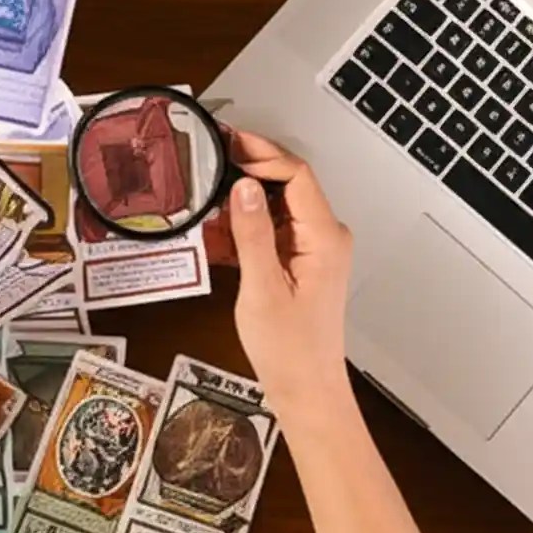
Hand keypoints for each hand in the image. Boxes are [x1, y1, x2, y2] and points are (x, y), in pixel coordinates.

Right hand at [225, 131, 354, 412]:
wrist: (307, 389)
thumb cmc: (290, 350)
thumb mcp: (262, 288)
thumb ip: (252, 233)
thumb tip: (244, 187)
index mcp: (324, 238)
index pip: (296, 174)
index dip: (261, 153)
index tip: (228, 143)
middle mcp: (326, 237)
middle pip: (288, 183)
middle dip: (249, 169)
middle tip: (211, 158)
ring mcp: (315, 249)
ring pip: (278, 206)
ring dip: (243, 201)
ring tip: (207, 202)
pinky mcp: (302, 262)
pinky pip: (274, 230)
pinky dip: (246, 227)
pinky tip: (219, 234)